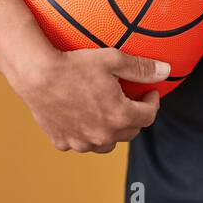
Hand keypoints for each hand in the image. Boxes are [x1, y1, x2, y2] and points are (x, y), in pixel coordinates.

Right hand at [8, 47, 168, 152]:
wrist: (36, 74)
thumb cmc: (75, 64)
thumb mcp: (113, 59)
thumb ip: (141, 68)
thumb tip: (166, 71)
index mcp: (119, 117)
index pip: (148, 116)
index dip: (152, 102)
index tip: (149, 91)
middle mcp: (102, 135)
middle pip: (130, 132)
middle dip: (135, 116)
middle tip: (131, 99)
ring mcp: (80, 142)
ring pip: (106, 143)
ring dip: (112, 130)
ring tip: (109, 112)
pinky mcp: (62, 141)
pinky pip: (80, 143)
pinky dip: (85, 134)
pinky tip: (82, 118)